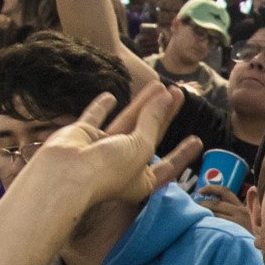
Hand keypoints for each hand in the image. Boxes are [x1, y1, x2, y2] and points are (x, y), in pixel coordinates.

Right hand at [21, 84, 201, 211]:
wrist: (67, 172)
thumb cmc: (110, 169)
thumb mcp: (142, 146)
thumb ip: (153, 121)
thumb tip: (165, 98)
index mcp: (141, 180)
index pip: (168, 165)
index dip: (183, 153)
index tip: (197, 140)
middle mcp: (121, 165)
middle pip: (150, 135)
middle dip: (165, 115)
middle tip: (179, 94)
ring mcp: (101, 149)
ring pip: (128, 121)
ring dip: (144, 104)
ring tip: (160, 84)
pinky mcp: (82, 135)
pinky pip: (94, 117)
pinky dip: (102, 107)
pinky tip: (110, 96)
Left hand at [195, 183, 252, 230]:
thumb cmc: (258, 234)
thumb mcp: (256, 217)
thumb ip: (251, 204)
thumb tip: (252, 188)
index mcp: (243, 207)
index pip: (225, 191)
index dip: (210, 188)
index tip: (200, 191)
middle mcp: (240, 212)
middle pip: (215, 203)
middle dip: (201, 203)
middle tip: (192, 206)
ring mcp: (236, 223)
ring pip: (213, 214)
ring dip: (201, 214)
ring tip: (193, 216)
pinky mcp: (233, 232)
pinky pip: (215, 225)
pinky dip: (206, 224)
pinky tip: (201, 226)